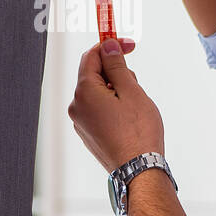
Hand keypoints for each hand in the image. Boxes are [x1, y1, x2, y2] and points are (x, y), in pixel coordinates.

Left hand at [67, 37, 163, 171]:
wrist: (138, 170)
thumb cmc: (139, 131)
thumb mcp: (131, 91)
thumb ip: (117, 66)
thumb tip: (107, 46)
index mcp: (84, 92)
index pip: (91, 57)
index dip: (110, 46)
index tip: (129, 44)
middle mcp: (77, 106)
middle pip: (94, 75)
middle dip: (115, 72)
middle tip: (136, 84)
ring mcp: (81, 123)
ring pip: (97, 94)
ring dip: (115, 91)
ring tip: (135, 107)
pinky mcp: (88, 134)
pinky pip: (98, 110)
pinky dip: (112, 106)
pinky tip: (128, 119)